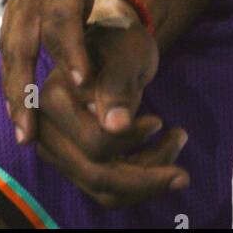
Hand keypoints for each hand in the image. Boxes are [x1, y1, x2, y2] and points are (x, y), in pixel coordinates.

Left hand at [1, 0, 143, 144]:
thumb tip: (85, 4)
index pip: (14, 33)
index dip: (16, 73)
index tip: (24, 107)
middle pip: (14, 45)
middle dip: (17, 93)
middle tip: (24, 133)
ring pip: (35, 37)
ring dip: (41, 81)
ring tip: (47, 117)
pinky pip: (65, 16)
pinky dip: (70, 51)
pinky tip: (78, 76)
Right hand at [34, 7, 188, 208]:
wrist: (114, 45)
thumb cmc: (120, 42)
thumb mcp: (124, 55)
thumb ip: (117, 86)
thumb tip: (115, 126)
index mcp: (55, 100)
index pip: (94, 142)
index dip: (131, 140)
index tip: (159, 121)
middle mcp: (48, 132)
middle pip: (97, 175)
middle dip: (146, 177)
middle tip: (184, 171)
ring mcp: (60, 151)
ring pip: (105, 190)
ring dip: (148, 178)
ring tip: (179, 141)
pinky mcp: (76, 163)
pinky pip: (109, 190)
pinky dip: (141, 180)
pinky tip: (167, 149)